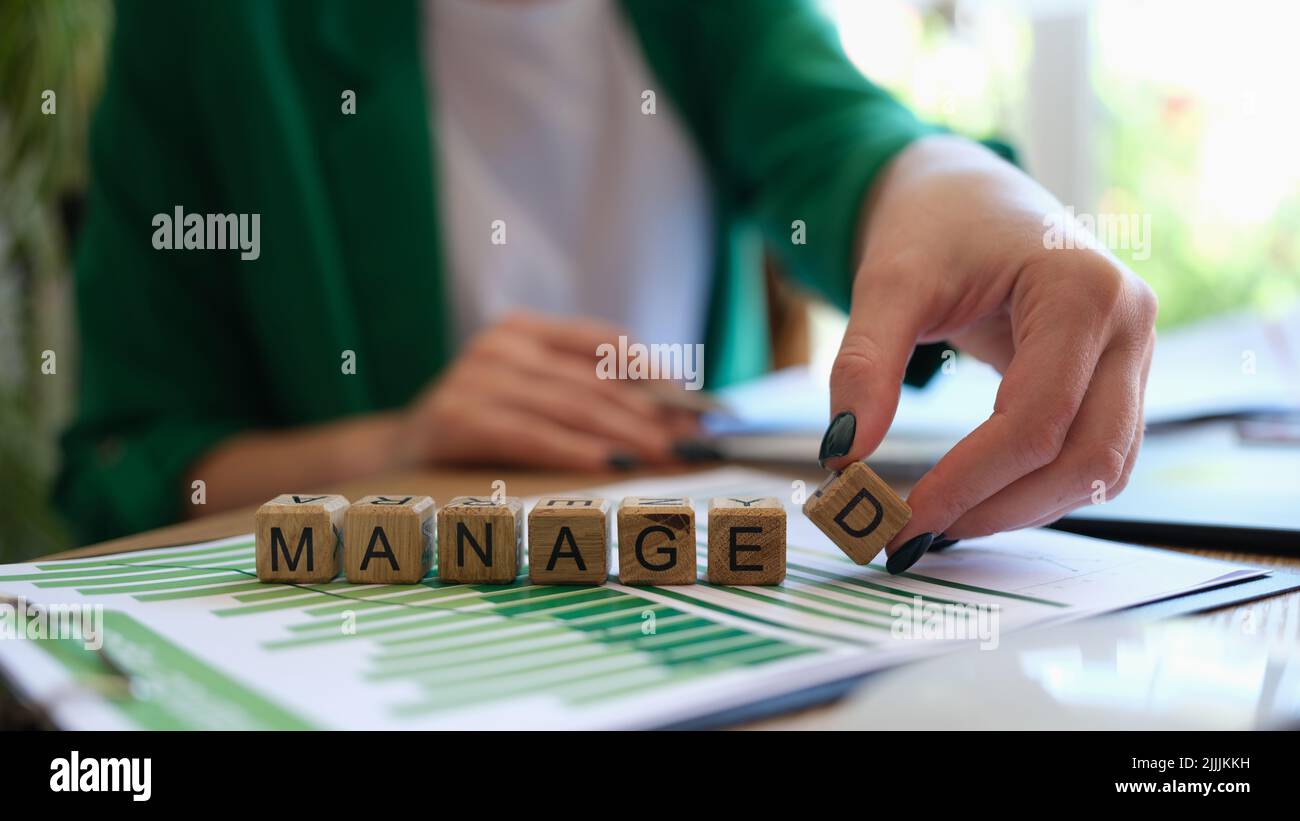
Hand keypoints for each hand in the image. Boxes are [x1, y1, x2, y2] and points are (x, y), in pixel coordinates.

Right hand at [400, 311, 697, 470]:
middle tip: (696, 445)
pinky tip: (613, 466)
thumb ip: (591, 398)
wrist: (392, 457)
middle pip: (596, 378)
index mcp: (524, 330)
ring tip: (668, 459)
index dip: (660, 376)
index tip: (704, 409)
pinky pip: (532, 433)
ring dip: (627, 435)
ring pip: (571, 405)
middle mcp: (500, 345)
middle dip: (654, 415)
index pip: (607, 342)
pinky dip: (577, 450)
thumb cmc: (482, 433)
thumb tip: (680, 420)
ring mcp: (475, 377)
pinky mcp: (457, 416)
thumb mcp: (534, 401)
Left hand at [822, 136, 1156, 566]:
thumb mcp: (889, 281)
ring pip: (1099, 470)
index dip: (970, 482)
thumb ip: (865, 364)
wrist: (967, 194)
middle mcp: (1129, 326)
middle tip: (914, 536)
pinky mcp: (1116, 380)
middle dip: (999, 508)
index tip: (901, 519)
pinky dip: (1035, 490)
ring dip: (1021, 509)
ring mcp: (1132, 356)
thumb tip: (842, 459)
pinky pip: (1091, 457)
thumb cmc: (933, 224)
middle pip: (1086, 457)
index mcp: (1084, 290)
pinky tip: (973, 500)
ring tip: (937, 524)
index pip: (1038, 418)